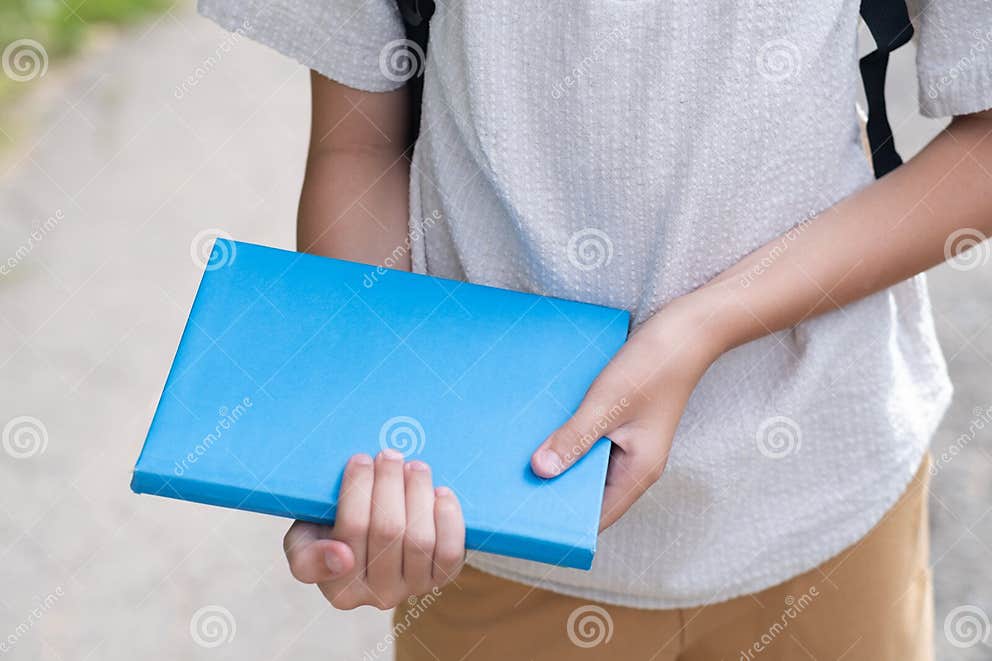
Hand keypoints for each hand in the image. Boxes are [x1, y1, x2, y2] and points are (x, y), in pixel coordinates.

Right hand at [283, 450, 464, 609]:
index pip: (350, 531)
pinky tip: (440, 493)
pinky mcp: (440, 579)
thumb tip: (342, 558)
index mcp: (339, 589)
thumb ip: (308, 556)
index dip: (357, 491)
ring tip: (414, 466)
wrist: (373, 540)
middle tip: (389, 454)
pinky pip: (449, 552)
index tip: (360, 458)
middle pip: (388, 530)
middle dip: (389, 483)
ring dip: (418, 493)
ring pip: (420, 538)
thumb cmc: (332, 535)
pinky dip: (448, 519)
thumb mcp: (304, 542)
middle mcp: (377, 597)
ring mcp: (411, 589)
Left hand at [530, 297, 725, 529]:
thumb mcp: (606, 404)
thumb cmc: (653, 368)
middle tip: (517, 490)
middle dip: (558, 493)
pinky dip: (572, 444)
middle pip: (591, 496)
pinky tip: (546, 433)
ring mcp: (631, 447)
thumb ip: (574, 439)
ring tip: (523, 463)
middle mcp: (636, 467)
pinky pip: (593, 446)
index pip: (598, 518)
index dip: (567, 524)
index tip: (530, 522)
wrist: (686, 332)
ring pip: (590, 470)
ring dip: (562, 465)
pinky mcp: (624, 427)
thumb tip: (540, 470)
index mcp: (638, 473)